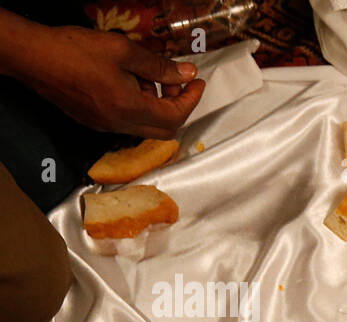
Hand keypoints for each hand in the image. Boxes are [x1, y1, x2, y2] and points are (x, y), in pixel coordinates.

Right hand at [14, 25, 203, 138]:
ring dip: (157, 104)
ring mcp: (105, 126)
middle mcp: (120, 125)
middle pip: (165, 128)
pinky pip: (127, 121)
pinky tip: (130, 81)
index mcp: (131, 110)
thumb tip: (186, 74)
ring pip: (146, 125)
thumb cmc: (75, 51)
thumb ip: (158, 66)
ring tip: (149, 74)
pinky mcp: (93, 120)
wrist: (33, 57)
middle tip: (176, 79)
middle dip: (177, 104)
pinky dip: (139, 105)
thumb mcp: (124, 52)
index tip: (197, 82)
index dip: (191, 99)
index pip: (176, 116)